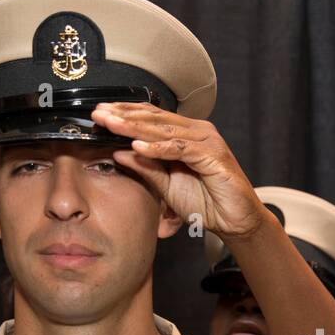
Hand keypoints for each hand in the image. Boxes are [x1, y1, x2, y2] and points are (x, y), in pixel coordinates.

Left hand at [90, 102, 272, 242]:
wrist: (235, 221)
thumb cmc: (206, 202)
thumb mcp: (166, 185)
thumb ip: (145, 168)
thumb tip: (117, 152)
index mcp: (186, 134)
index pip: (152, 118)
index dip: (125, 113)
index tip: (100, 113)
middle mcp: (198, 132)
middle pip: (155, 119)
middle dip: (124, 116)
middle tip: (98, 113)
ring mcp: (207, 141)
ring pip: (165, 130)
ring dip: (135, 127)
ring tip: (111, 124)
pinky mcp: (214, 155)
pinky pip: (181, 149)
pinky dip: (158, 148)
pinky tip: (138, 146)